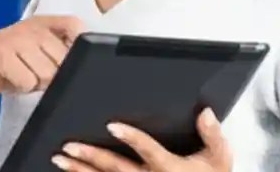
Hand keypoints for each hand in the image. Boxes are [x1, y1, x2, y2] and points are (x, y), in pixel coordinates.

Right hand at [0, 15, 86, 103]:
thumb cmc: (3, 65)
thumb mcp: (31, 50)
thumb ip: (56, 49)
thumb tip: (84, 63)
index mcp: (40, 23)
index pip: (75, 26)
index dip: (78, 46)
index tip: (65, 59)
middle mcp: (29, 27)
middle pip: (63, 60)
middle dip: (51, 75)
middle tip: (30, 71)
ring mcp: (15, 39)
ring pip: (47, 73)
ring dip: (34, 83)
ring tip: (18, 75)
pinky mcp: (2, 56)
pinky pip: (28, 82)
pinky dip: (20, 88)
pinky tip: (8, 80)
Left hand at [53, 108, 231, 171]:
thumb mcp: (220, 159)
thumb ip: (213, 136)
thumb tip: (206, 112)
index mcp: (170, 168)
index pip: (149, 151)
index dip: (131, 138)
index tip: (112, 125)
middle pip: (117, 168)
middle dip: (92, 156)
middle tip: (70, 145)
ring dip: (80, 169)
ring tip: (59, 158)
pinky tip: (69, 170)